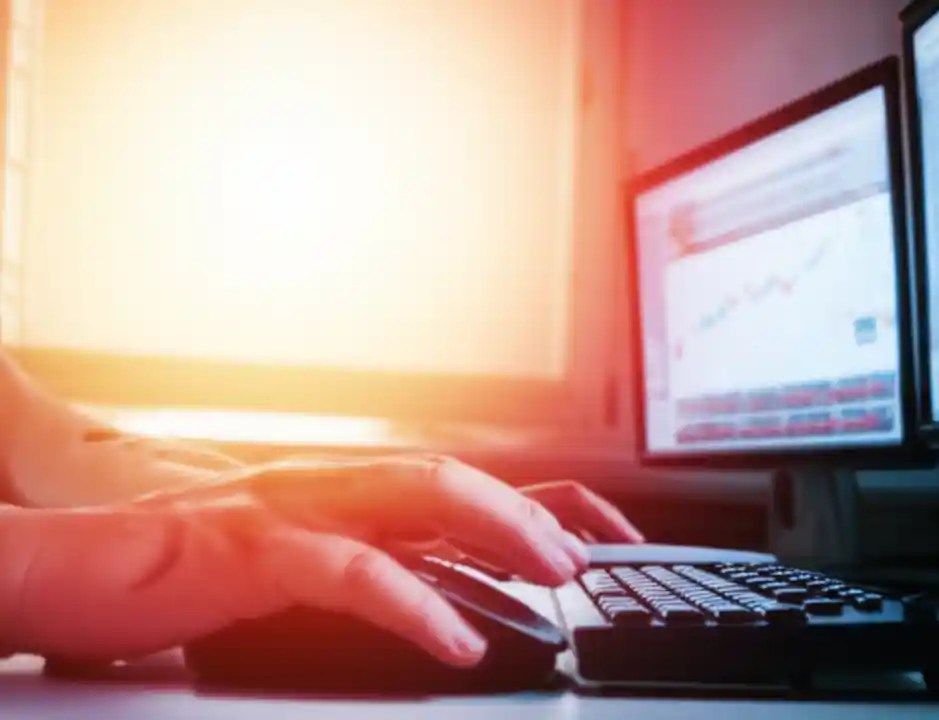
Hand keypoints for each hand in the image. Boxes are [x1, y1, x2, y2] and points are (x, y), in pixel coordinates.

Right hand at [0, 456, 641, 666]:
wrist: (66, 565)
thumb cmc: (176, 573)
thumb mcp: (290, 569)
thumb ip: (359, 569)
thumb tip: (440, 598)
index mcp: (344, 496)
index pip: (462, 483)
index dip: (542, 500)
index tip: (608, 536)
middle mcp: (330, 488)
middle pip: (456, 477)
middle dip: (534, 512)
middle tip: (593, 559)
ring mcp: (293, 510)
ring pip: (417, 496)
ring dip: (499, 533)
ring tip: (555, 577)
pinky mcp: (251, 552)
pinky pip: (348, 569)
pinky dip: (411, 601)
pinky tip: (456, 639)